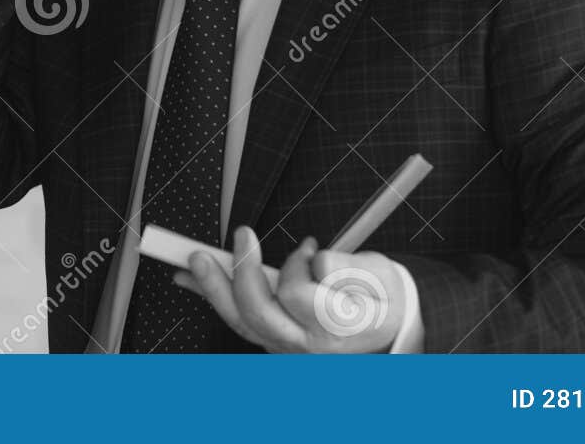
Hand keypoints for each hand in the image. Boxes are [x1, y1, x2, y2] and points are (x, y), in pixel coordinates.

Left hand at [175, 225, 404, 352]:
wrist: (388, 330)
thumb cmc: (383, 300)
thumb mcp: (381, 275)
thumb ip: (350, 267)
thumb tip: (318, 259)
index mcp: (335, 328)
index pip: (296, 295)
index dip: (296, 264)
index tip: (309, 247)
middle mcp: (306, 346)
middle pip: (259, 313)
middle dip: (242, 271)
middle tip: (242, 236)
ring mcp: (286, 348)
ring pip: (241, 322)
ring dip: (215, 287)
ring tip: (196, 260)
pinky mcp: (273, 342)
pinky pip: (238, 321)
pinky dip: (217, 297)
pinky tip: (196, 279)